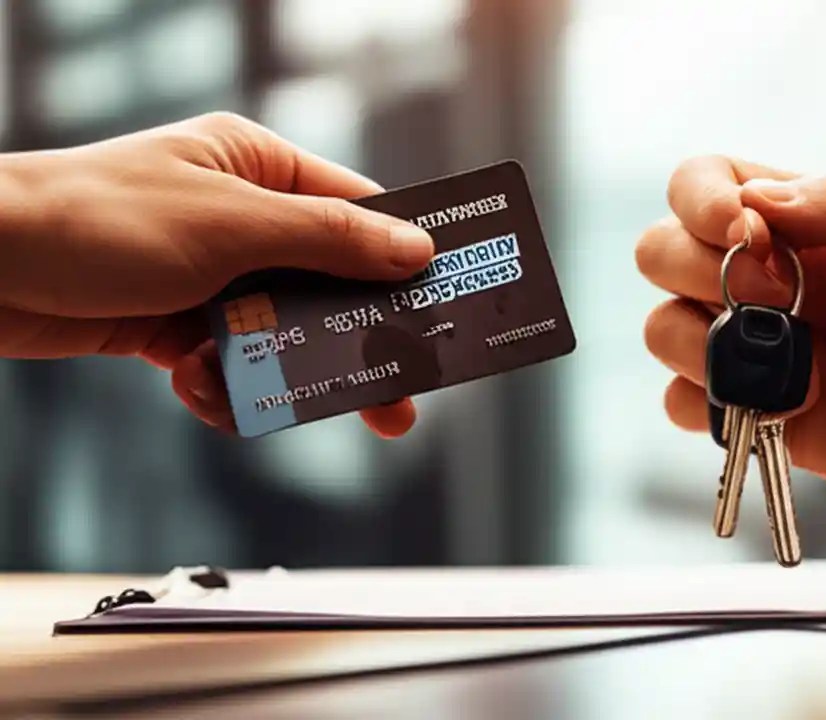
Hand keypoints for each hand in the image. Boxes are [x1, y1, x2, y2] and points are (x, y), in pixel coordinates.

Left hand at [0, 112, 432, 437]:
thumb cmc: (96, 221)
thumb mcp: (231, 226)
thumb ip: (330, 240)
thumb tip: (414, 249)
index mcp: (258, 168)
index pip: (360, 210)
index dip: (406, 259)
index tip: (448, 304)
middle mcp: (239, 217)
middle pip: (328, 284)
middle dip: (352, 343)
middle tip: (397, 398)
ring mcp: (207, 271)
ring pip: (279, 333)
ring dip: (271, 371)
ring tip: (263, 400)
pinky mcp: (172, 320)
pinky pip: (228, 361)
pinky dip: (220, 384)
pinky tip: (196, 387)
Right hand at [638, 156, 825, 509]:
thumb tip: (756, 201)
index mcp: (801, 221)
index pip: (703, 183)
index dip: (701, 202)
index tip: (749, 233)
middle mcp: (764, 279)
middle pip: (660, 250)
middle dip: (698, 271)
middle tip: (781, 299)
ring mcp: (757, 348)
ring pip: (661, 329)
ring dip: (703, 343)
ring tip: (794, 364)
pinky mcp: (761, 412)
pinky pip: (686, 405)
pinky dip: (712, 406)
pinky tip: (786, 407)